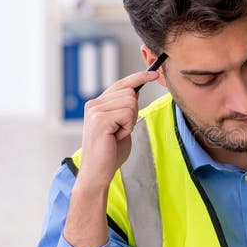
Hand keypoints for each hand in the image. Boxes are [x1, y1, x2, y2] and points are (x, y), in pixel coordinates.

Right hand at [64, 68, 158, 246]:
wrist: (98, 173)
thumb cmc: (110, 153)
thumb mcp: (120, 126)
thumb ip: (125, 109)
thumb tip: (135, 91)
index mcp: (97, 104)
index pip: (121, 84)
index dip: (138, 77)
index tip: (152, 73)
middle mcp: (94, 104)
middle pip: (130, 93)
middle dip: (133, 113)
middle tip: (121, 130)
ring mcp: (96, 111)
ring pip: (130, 103)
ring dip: (130, 122)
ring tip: (117, 135)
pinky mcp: (100, 119)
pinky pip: (128, 114)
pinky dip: (127, 128)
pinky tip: (116, 137)